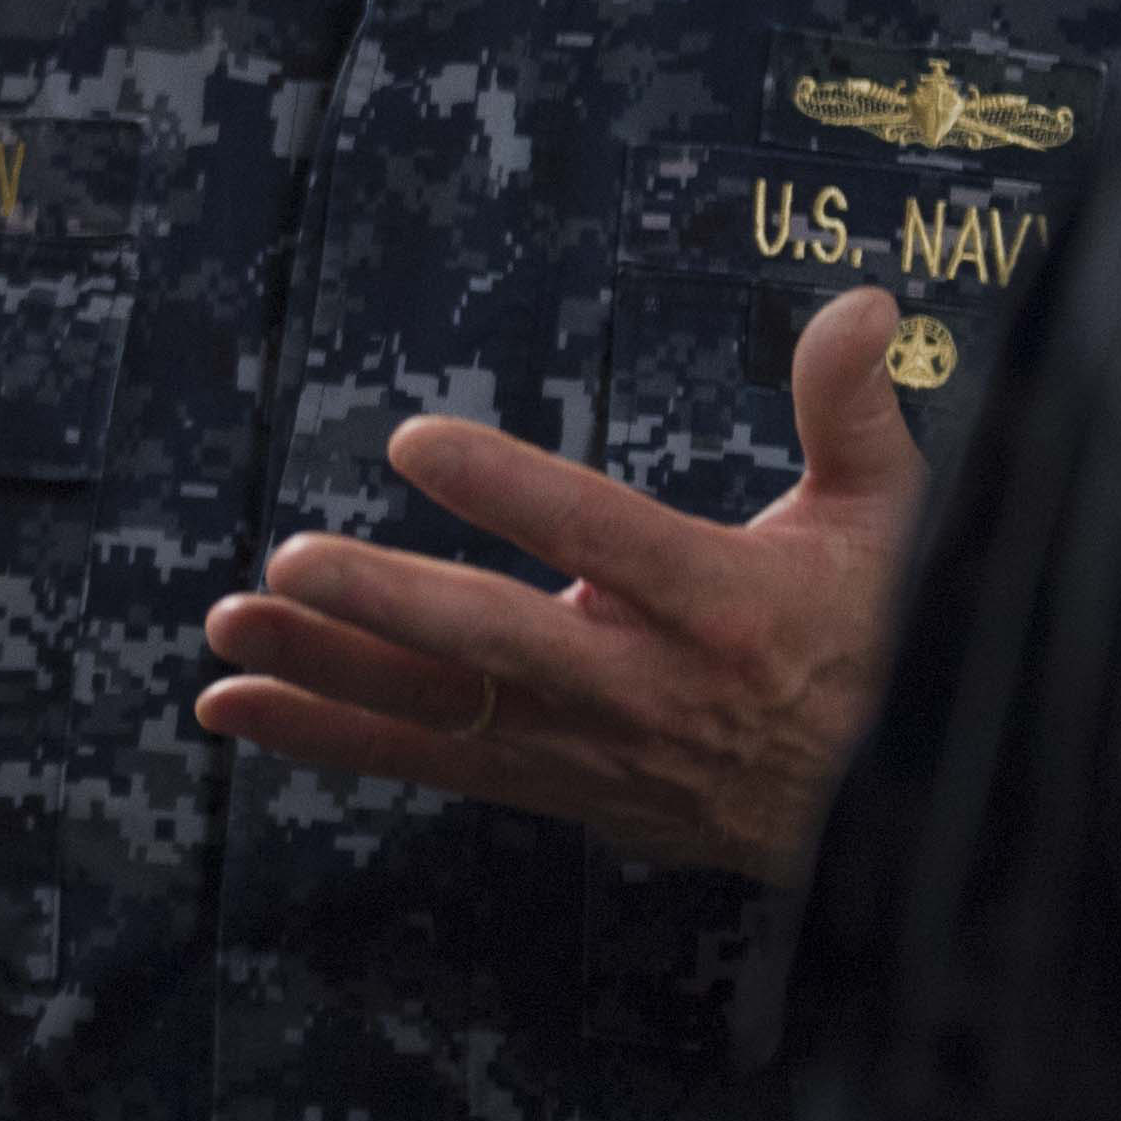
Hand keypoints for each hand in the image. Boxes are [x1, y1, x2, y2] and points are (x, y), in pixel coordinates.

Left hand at [193, 286, 925, 882]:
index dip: (508, 491)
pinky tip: (237, 707)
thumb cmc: (888, 646)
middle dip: (384, 605)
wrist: (892, 822)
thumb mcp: (893, 523)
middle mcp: (644, 687)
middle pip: (495, 644)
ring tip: (228, 631)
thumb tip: (861, 298)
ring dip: (324, 674)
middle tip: (286, 563)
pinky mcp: (553, 788)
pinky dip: (326, 738)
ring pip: (438, 713)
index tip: (414, 440)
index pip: (601, 537)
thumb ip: (853, 409)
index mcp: (724, 606)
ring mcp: (589, 749)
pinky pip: (425, 764)